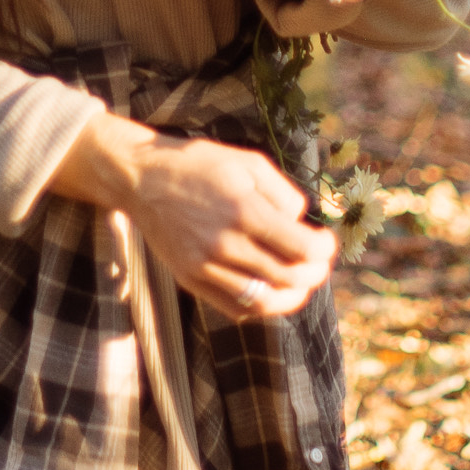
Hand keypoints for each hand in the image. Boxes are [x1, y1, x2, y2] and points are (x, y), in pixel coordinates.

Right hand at [53, 116, 333, 321]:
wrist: (143, 179)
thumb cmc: (200, 164)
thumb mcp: (249, 162)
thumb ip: (284, 194)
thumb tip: (303, 223)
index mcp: (243, 210)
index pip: (300, 249)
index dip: (324, 250)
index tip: (327, 241)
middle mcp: (224, 244)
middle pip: (288, 277)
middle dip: (315, 272)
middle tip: (319, 261)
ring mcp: (205, 267)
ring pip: (264, 301)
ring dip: (293, 295)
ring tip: (302, 282)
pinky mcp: (191, 280)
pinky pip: (236, 308)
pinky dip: (262, 305)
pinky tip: (271, 289)